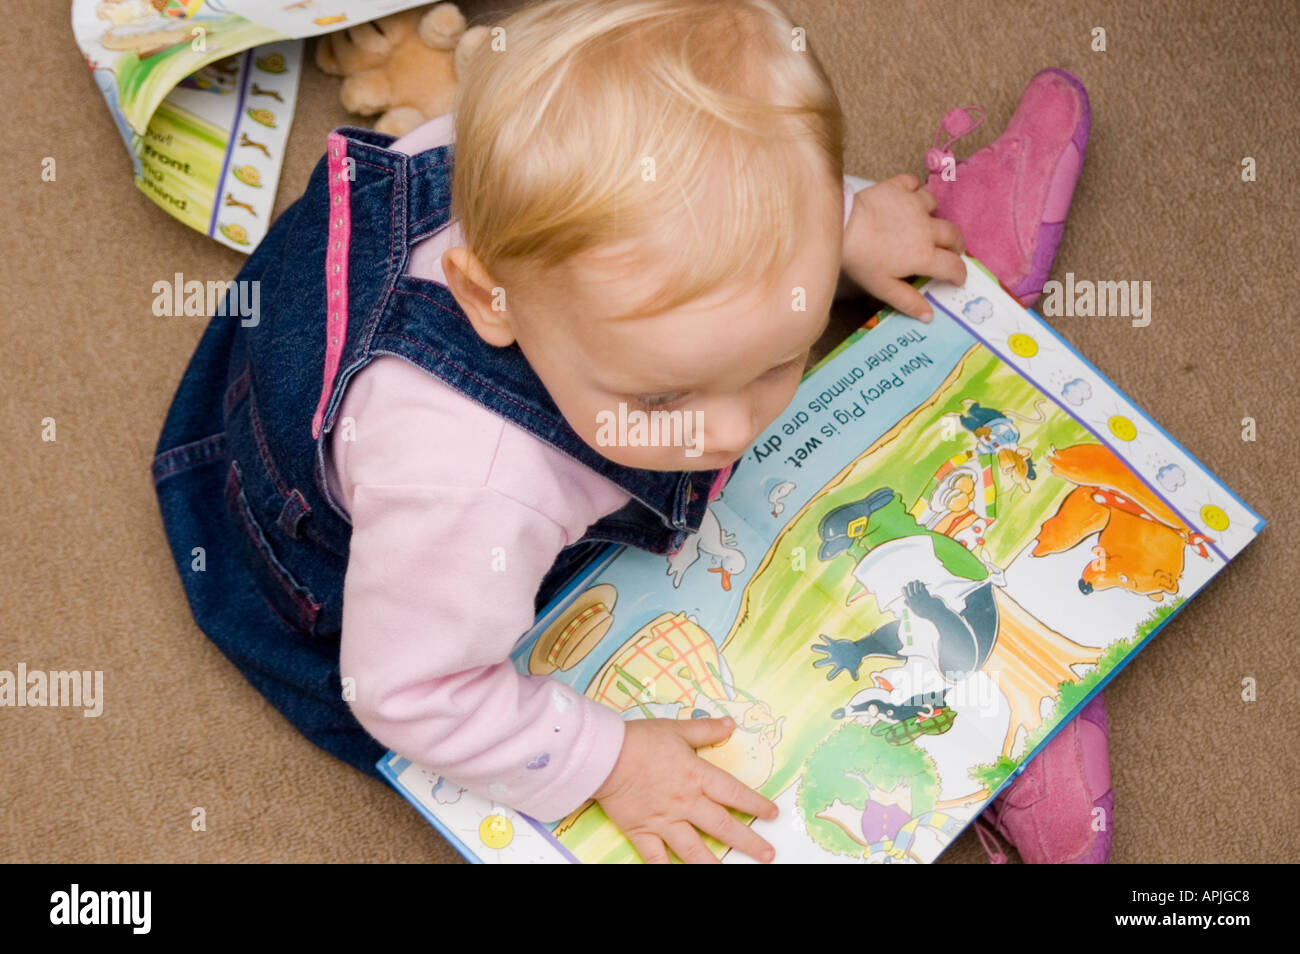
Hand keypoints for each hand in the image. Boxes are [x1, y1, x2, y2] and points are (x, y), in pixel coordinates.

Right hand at [592, 716, 779, 863]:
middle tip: (768, 854)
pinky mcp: (642, 831)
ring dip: (714, 865)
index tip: (772, 814)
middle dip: (749, 842)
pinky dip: (667, 870)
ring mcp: (665, 821)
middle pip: (723, 826)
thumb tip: (730, 724)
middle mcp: (686, 803)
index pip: (734, 794)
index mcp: (697, 776)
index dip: (756, 804)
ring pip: (695, 849)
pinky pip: (657, 858)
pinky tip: (676, 877)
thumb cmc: (640, 740)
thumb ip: (705, 730)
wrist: (605, 755)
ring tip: (728, 875)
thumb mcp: (677, 729)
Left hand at [841, 173, 966, 320]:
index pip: (954, 266)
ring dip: (933, 215)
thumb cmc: (862, 260)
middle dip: (955, 245)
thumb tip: (929, 315)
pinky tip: (906, 197)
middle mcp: (927, 228)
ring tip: (923, 223)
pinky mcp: (899, 187)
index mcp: (925, 255)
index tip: (957, 279)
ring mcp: (914, 204)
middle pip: (953, 234)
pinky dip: (913, 190)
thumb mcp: (883, 287)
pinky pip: (914, 184)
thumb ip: (908, 301)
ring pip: (934, 206)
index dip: (959, 274)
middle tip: (948, 251)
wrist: (843, 225)